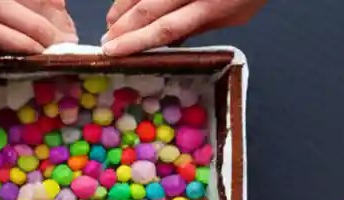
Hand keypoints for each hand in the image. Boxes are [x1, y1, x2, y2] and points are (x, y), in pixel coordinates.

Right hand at [102, 0, 265, 55]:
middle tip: (105, 42)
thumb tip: (172, 38)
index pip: (166, 28)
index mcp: (213, 6)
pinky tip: (124, 4)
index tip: (113, 51)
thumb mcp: (238, 16)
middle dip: (122, 27)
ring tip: (111, 24)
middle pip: (148, 9)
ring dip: (122, 8)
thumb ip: (204, 26)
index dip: (136, 41)